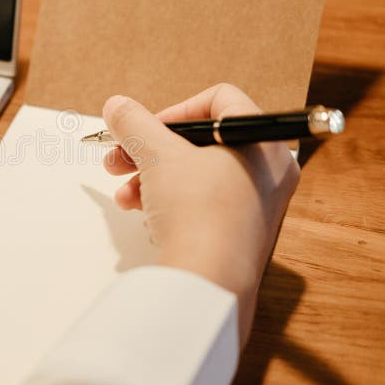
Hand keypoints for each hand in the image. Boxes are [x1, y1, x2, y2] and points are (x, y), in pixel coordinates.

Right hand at [102, 84, 299, 345]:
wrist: (209, 283)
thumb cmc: (197, 210)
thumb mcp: (158, 156)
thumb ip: (134, 124)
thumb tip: (117, 106)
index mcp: (263, 142)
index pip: (219, 100)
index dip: (174, 110)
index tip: (144, 130)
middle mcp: (268, 172)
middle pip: (200, 142)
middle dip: (149, 150)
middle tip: (116, 160)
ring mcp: (256, 206)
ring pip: (195, 176)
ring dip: (151, 180)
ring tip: (126, 198)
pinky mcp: (238, 235)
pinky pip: (200, 206)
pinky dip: (169, 206)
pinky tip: (149, 220)